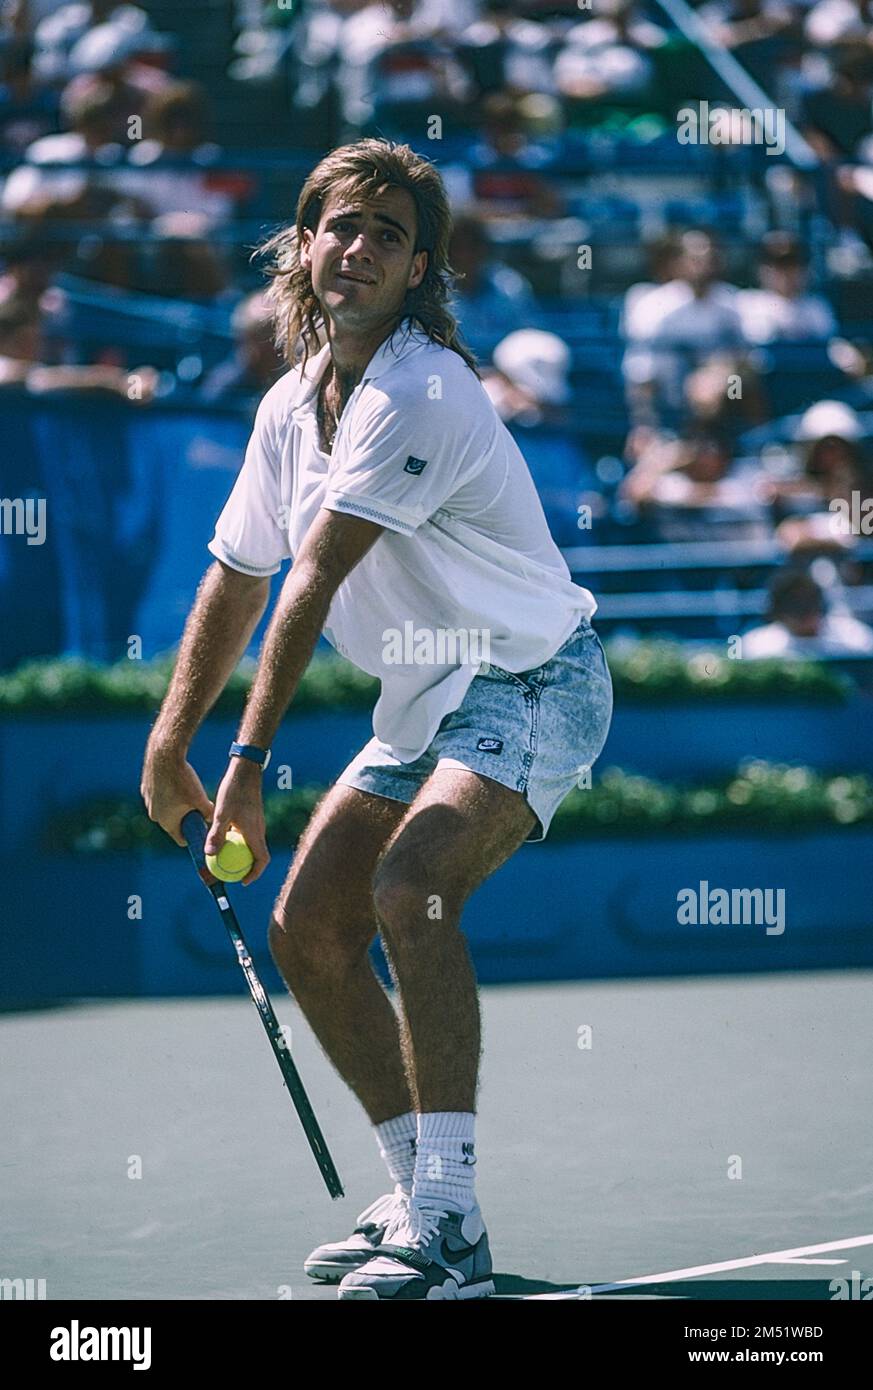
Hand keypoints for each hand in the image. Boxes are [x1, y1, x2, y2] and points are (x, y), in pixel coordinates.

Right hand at [141, 745, 213, 847]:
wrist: (164, 756)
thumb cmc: (182, 779)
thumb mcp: (200, 798)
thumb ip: (208, 813)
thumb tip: (213, 819)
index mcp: (167, 823)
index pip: (181, 839)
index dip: (193, 834)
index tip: (202, 825)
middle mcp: (154, 815)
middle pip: (174, 823)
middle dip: (186, 817)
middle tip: (197, 805)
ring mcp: (148, 802)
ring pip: (166, 808)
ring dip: (176, 804)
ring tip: (187, 791)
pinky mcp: (145, 789)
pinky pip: (159, 796)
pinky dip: (168, 793)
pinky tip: (176, 782)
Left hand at [205, 757, 269, 885]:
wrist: (245, 770)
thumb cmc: (234, 790)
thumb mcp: (221, 813)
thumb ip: (216, 834)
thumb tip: (209, 854)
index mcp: (254, 833)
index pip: (262, 860)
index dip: (254, 874)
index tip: (243, 882)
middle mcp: (258, 830)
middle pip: (256, 856)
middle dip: (245, 868)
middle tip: (229, 874)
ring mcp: (256, 823)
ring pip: (250, 845)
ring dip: (240, 855)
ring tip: (223, 859)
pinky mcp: (251, 817)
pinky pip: (246, 836)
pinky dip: (237, 842)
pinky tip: (222, 838)